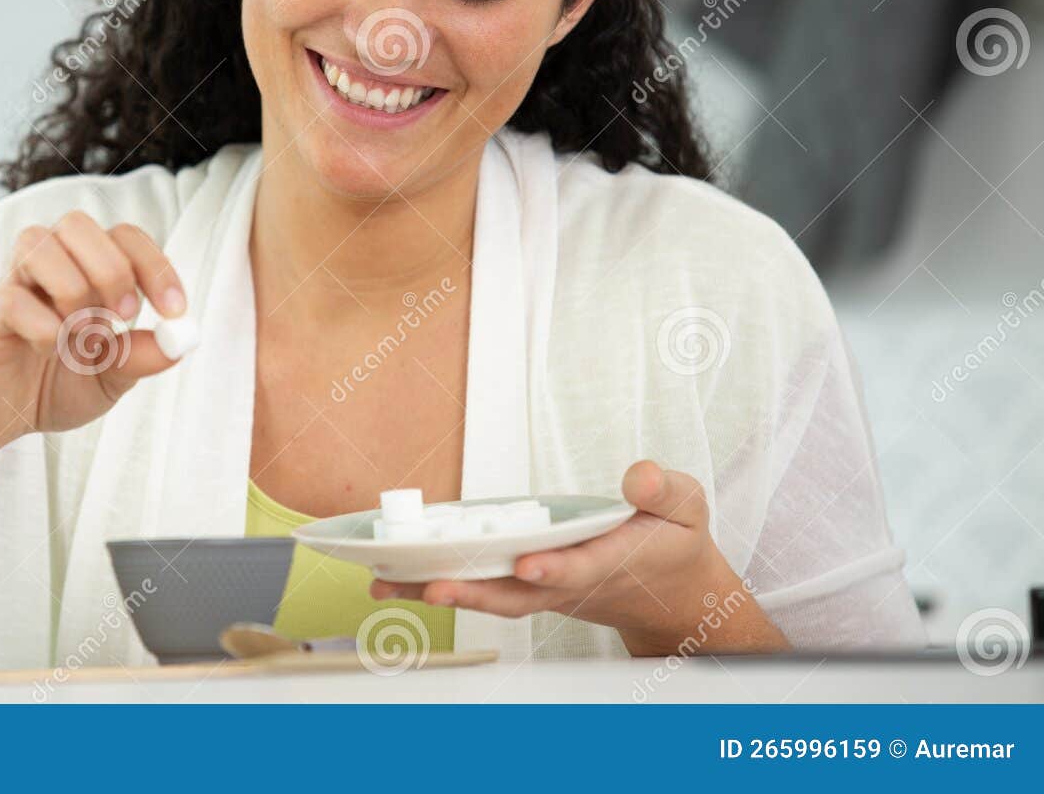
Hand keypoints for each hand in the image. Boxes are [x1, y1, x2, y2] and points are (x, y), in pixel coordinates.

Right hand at [0, 212, 188, 454]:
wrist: (1, 420)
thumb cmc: (54, 386)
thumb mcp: (112, 378)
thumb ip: (142, 357)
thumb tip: (179, 341)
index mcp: (86, 272)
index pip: (124, 237)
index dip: (155, 266)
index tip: (174, 310)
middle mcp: (50, 267)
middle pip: (78, 224)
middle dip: (111, 269)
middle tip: (122, 316)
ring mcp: (16, 286)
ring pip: (38, 243)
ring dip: (72, 289)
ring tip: (78, 333)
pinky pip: (14, 298)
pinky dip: (43, 327)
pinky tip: (45, 350)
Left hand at [370, 460, 788, 655]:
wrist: (669, 592)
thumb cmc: (672, 542)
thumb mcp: (687, 507)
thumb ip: (665, 491)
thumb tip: (638, 477)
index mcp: (612, 562)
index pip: (580, 569)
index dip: (555, 570)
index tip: (530, 564)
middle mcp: (569, 584)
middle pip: (518, 596)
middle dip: (477, 593)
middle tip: (434, 588)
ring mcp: (543, 591)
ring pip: (487, 595)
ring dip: (439, 592)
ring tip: (386, 585)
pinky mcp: (523, 587)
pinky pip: (477, 586)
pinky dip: (435, 583)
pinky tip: (392, 576)